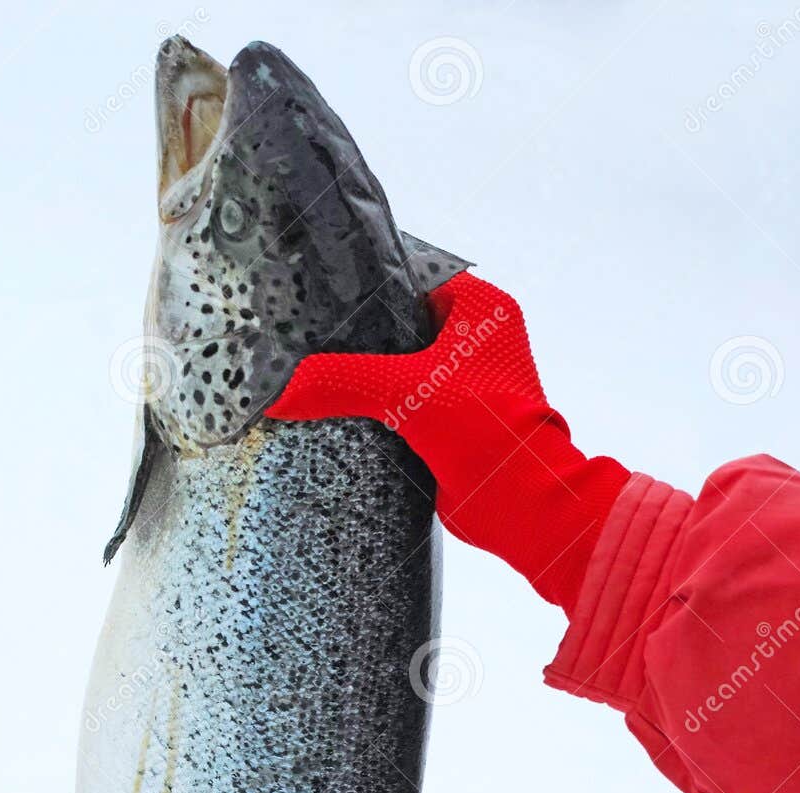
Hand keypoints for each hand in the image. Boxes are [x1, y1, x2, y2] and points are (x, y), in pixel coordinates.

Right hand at [266, 270, 628, 612]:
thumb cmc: (485, 430)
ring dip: (367, 382)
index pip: (411, 282)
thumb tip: (279, 395)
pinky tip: (338, 417)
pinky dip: (378, 415)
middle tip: (307, 346)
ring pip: (401, 371)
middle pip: (401, 329)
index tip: (320, 303)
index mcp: (481, 309)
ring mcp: (466, 385)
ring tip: (314, 381)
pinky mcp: (453, 425)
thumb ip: (340, 382)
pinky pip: (405, 408)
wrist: (520, 504)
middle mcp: (477, 341)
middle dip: (360, 342)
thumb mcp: (404, 392)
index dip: (367, 293)